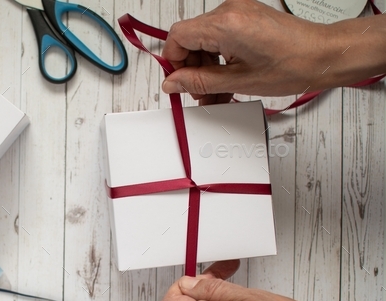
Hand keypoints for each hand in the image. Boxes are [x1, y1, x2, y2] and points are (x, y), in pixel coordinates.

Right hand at [161, 0, 385, 98]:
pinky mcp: (246, 17)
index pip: (178, 36)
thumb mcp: (237, 82)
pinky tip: (225, 80)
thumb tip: (173, 83)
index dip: (173, 61)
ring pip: (204, 40)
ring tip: (215, 92)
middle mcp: (230, 11)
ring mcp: (238, 11)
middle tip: (199, 92)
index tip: (178, 81)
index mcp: (225, 24)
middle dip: (191, 68)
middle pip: (190, 38)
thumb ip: (198, 82)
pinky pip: (220, 37)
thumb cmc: (292, 65)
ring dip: (205, 67)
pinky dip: (218, 58)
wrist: (323, 55)